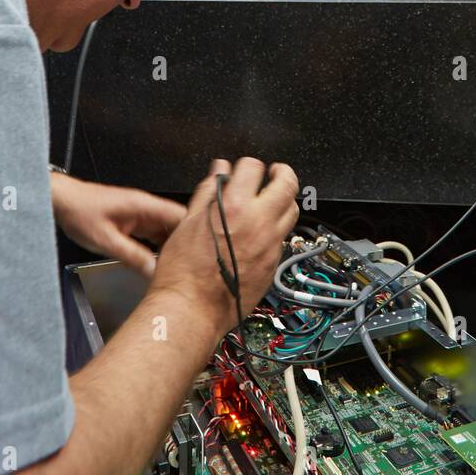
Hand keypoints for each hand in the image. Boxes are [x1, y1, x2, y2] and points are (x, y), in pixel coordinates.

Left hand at [50, 173, 185, 278]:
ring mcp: (139, 214)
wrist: (62, 201)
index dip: (196, 230)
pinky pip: (153, 233)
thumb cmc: (79, 212)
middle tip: (196, 262)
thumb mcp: (106, 240)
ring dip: (173, 245)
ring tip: (181, 264)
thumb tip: (154, 269)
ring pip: (165, 229)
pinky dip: (159, 245)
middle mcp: (145, 207)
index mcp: (144, 205)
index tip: (206, 247)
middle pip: (177, 223)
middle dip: (186, 242)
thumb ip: (132, 256)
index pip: (181, 214)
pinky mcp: (132, 220)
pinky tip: (161, 259)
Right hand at [151, 157, 298, 338]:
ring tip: (270, 202)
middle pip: (288, 184)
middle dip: (282, 173)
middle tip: (274, 173)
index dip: (248, 164)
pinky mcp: (273, 265)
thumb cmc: (183, 273)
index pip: (253, 168)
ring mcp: (270, 245)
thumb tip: (218, 172)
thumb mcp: (187, 223)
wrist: (192, 310)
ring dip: (284, 201)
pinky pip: (284, 238)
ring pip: (292, 212)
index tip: (245, 168)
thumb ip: (207, 193)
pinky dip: (277, 229)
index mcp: (233, 207)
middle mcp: (258, 223)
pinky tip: (261, 233)